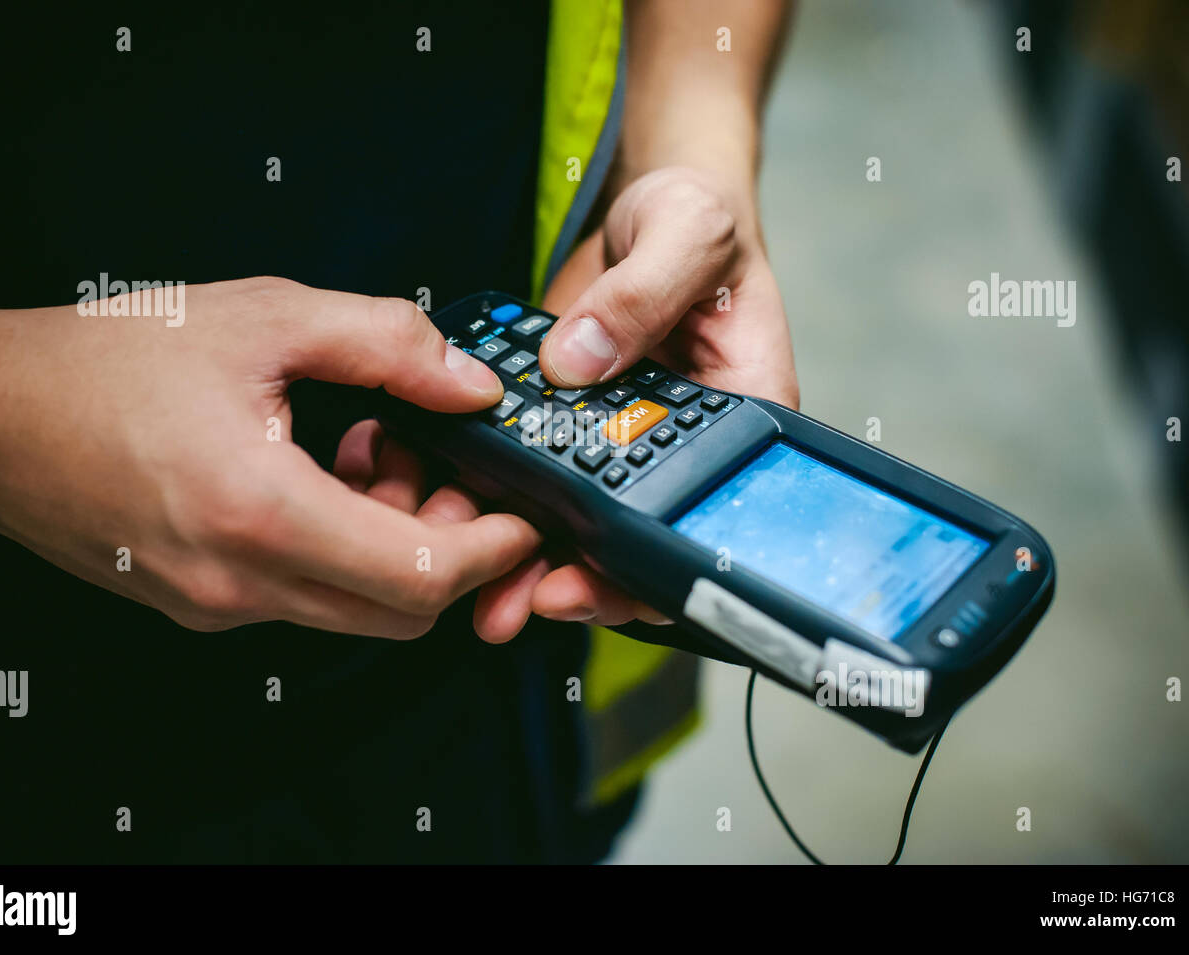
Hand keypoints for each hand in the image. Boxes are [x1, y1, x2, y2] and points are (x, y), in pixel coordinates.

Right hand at [0, 277, 538, 636]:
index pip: (423, 575)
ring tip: (373, 455)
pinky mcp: (201, 603)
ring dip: (395, 546)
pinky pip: (305, 597)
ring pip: (356, 608)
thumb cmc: (100, 363)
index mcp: (262, 512)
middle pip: (402, 610)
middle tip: (447, 472)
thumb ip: (386, 344)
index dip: (494, 548)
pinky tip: (323, 476)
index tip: (522, 512)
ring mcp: (218, 604)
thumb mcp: (261, 318)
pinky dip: (343, 551)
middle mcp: (241, 581)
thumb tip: (469, 381)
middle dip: (453, 548)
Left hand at [472, 167, 797, 641]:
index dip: (649, 567)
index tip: (590, 582)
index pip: (703, 516)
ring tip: (475, 577)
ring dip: (526, 554)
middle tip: (518, 599)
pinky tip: (451, 500)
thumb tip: (579, 362)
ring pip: (578, 520)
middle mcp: (679, 441)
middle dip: (575, 581)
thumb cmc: (696, 217)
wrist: (648, 208)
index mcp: (737, 412)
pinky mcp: (570, 422)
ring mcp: (621, 437)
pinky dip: (495, 493)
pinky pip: (534, 471)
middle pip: (635, 538)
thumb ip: (640, 295)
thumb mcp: (685, 235)